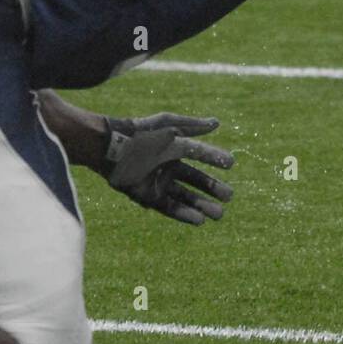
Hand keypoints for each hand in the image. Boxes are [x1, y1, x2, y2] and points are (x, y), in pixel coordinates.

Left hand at [104, 113, 233, 225]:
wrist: (111, 148)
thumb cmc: (140, 133)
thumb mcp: (168, 124)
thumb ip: (192, 126)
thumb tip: (217, 123)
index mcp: (175, 148)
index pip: (200, 155)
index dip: (215, 159)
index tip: (231, 164)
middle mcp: (169, 167)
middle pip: (196, 181)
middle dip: (213, 189)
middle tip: (229, 196)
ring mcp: (159, 183)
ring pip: (186, 197)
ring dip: (202, 205)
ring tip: (219, 214)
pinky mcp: (148, 197)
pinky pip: (169, 207)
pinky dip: (184, 215)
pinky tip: (199, 220)